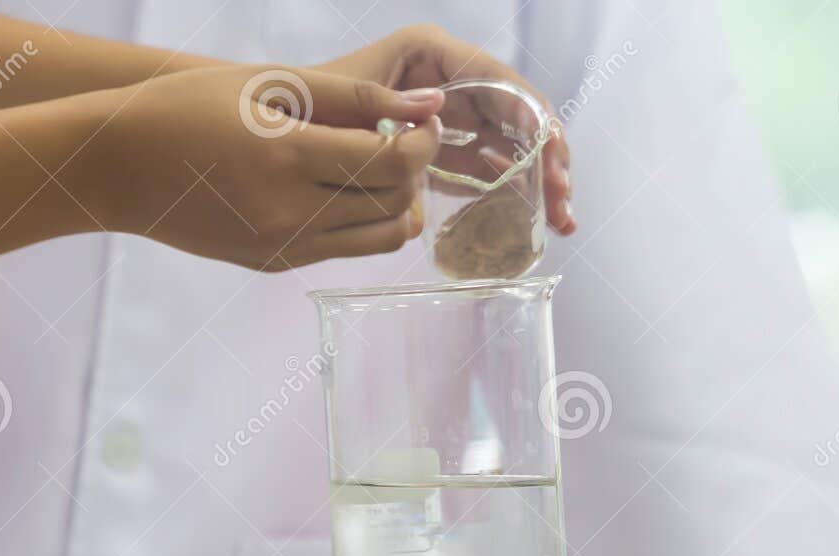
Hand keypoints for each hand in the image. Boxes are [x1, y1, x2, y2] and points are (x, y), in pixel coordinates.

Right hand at [85, 66, 445, 269]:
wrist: (117, 167)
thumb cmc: (187, 107)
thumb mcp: (268, 84)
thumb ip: (353, 97)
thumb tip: (428, 108)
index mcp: (287, 157)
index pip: (392, 164)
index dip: (423, 142)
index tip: (422, 121)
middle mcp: (288, 214)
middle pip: (393, 204)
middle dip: (413, 171)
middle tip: (400, 139)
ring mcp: (282, 247)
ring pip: (378, 239)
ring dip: (394, 203)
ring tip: (376, 166)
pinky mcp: (274, 264)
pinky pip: (342, 249)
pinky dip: (358, 221)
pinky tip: (339, 186)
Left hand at [321, 24, 574, 234]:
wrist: (276, 133)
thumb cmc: (305, 102)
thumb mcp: (346, 97)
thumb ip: (389, 106)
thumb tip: (435, 114)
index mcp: (432, 54)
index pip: (498, 81)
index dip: (531, 118)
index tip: (550, 156)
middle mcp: (449, 80)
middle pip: (515, 113)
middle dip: (546, 155)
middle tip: (562, 198)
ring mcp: (450, 115)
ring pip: (508, 142)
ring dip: (537, 179)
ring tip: (560, 218)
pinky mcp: (442, 148)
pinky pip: (485, 166)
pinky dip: (508, 191)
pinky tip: (533, 218)